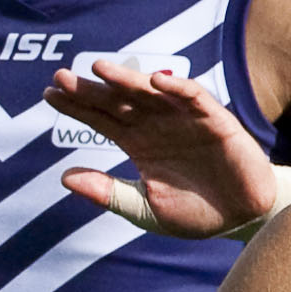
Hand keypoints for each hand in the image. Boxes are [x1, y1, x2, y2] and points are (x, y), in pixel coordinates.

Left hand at [45, 63, 278, 237]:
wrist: (242, 221)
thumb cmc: (194, 213)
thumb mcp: (145, 208)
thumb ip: (108, 193)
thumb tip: (63, 177)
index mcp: (138, 143)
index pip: (100, 119)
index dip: (76, 107)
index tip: (48, 95)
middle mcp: (157, 125)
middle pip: (118, 101)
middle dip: (91, 88)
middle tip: (62, 77)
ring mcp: (185, 120)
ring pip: (151, 93)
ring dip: (127, 80)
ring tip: (101, 70)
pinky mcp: (216, 122)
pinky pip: (196, 99)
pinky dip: (178, 88)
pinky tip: (157, 81)